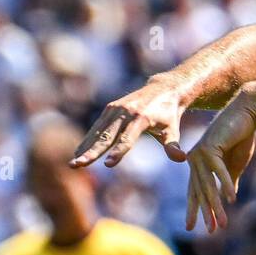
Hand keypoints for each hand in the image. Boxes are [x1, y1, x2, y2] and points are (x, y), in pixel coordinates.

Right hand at [69, 79, 188, 168]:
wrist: (163, 89)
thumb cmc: (169, 115)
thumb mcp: (173, 130)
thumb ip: (173, 146)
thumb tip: (182, 159)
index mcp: (141, 117)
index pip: (128, 138)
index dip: (119, 152)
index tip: (109, 164)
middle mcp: (126, 111)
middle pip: (107, 136)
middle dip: (92, 152)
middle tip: (78, 165)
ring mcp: (116, 109)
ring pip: (98, 132)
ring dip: (85, 148)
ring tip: (74, 163)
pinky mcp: (110, 108)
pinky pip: (97, 126)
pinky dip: (88, 139)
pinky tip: (79, 153)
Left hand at [186, 102, 255, 232]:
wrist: (246, 114)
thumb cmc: (241, 137)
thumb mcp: (235, 165)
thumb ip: (229, 181)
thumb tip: (228, 198)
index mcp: (198, 164)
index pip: (195, 191)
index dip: (195, 209)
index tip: (193, 228)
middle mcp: (194, 159)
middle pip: (201, 191)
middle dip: (207, 212)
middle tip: (210, 231)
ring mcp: (200, 153)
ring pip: (208, 185)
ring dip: (216, 206)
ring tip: (223, 223)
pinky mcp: (210, 147)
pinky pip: (218, 171)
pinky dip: (225, 184)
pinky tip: (231, 199)